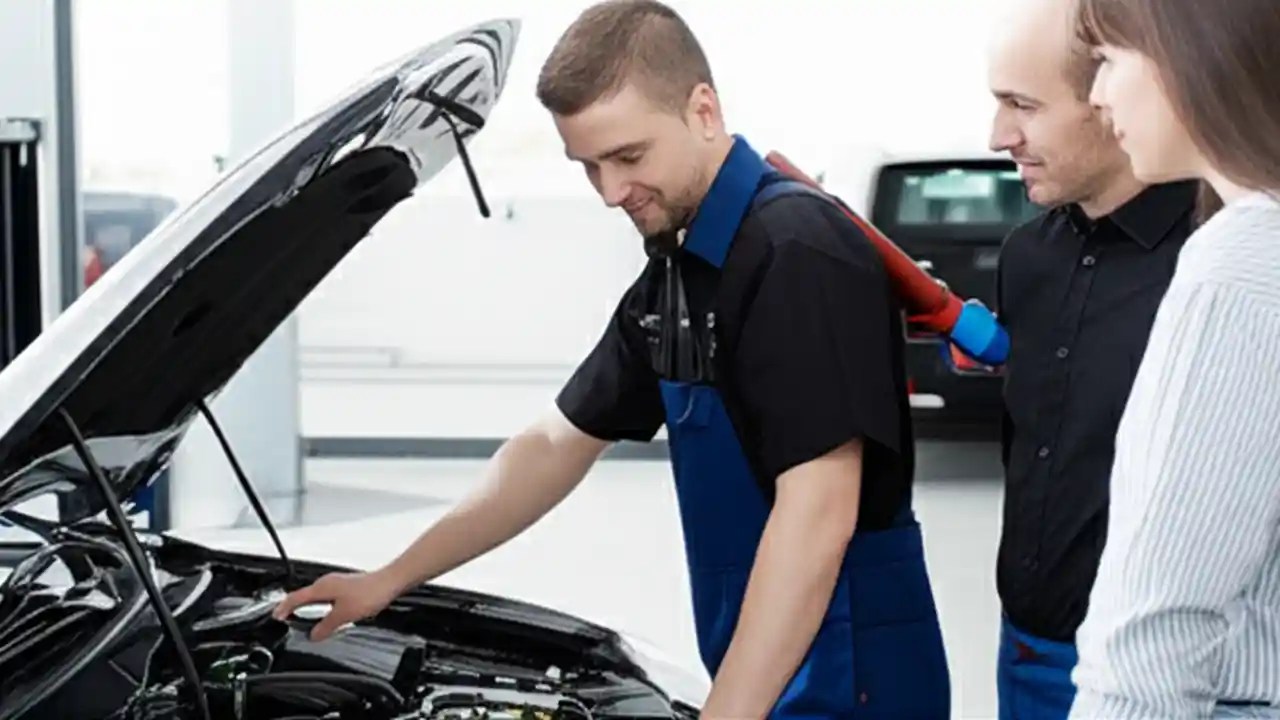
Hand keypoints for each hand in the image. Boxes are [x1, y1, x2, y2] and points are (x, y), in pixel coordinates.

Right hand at [272, 568, 403, 640]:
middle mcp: (327, 582)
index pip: (295, 598)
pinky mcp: (346, 586)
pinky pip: (325, 596)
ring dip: (305, 606)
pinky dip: (318, 605)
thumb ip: (326, 626)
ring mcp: (337, 583)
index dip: (283, 608)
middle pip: (303, 595)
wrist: (390, 583)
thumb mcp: (344, 615)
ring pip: (315, 595)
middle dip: (292, 606)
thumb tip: (314, 635)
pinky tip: (325, 612)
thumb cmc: (369, 593)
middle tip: (283, 617)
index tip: (275, 616)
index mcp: (322, 588)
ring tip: (300, 616)